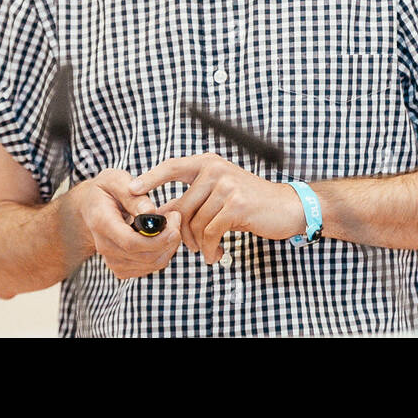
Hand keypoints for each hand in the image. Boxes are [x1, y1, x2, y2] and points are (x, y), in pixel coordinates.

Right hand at [76, 168, 182, 279]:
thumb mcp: (116, 181)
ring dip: (170, 244)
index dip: (158, 238)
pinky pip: (150, 266)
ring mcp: (113, 260)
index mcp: (102, 223)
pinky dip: (164, 251)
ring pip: (152, 263)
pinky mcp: (122, 267)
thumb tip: (151, 211)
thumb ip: (133, 196)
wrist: (90, 207)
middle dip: (169, 238)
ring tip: (171, 221)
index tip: (175, 221)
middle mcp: (105, 247)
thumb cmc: (106, 190)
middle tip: (176, 215)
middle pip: (145, 256)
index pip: (131, 242)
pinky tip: (164, 233)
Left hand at [129, 154, 305, 264]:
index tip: (130, 190)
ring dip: (199, 244)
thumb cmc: (250, 204)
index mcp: (209, 164)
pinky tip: (217, 253)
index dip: (150, 178)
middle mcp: (216, 169)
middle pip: (181, 208)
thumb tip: (160, 213)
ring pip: (195, 223)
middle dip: (181, 234)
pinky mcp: (236, 204)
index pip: (172, 166)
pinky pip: (210, 232)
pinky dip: (210, 248)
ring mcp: (227, 185)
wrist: (287, 207)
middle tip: (190, 247)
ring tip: (209, 251)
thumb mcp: (219, 195)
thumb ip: (193, 199)